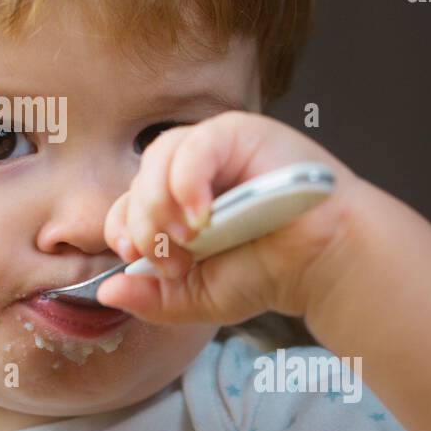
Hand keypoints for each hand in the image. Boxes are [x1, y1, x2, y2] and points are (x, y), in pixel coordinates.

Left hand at [96, 110, 362, 324]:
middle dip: (145, 224)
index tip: (135, 258)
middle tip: (173, 260)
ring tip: (187, 239)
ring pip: (160, 156)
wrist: (324, 264)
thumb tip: (106, 291)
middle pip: (139, 179)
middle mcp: (189, 168)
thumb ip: (152, 298)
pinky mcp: (241, 132)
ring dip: (161, 202)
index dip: (123, 229)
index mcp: (173, 200)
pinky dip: (188, 180)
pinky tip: (201, 214)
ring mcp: (215, 146)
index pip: (127, 204)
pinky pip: (198, 144)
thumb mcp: (198, 296)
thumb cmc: (267, 271)